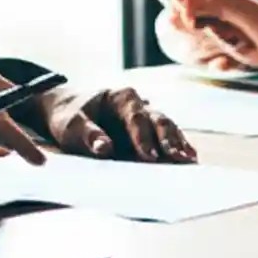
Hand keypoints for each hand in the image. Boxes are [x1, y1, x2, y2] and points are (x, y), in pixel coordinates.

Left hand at [25, 84, 196, 163]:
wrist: (68, 109)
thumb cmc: (69, 116)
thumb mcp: (71, 125)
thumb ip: (89, 135)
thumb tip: (105, 149)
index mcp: (121, 97)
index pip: (136, 118)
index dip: (144, 138)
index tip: (150, 156)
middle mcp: (140, 104)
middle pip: (159, 121)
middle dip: (168, 141)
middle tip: (177, 159)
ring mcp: (147, 116)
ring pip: (168, 127)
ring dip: (178, 144)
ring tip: (189, 160)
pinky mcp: (148, 130)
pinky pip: (168, 136)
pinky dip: (178, 146)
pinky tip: (190, 158)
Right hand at [166, 0, 254, 70]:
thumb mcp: (231, 5)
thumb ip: (202, 4)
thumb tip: (178, 10)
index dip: (177, 4)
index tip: (189, 18)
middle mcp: (212, 12)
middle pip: (180, 18)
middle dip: (187, 29)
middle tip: (207, 32)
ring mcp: (218, 33)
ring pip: (192, 43)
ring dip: (202, 49)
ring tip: (224, 48)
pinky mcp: (226, 54)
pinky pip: (210, 62)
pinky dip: (218, 64)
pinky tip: (227, 63)